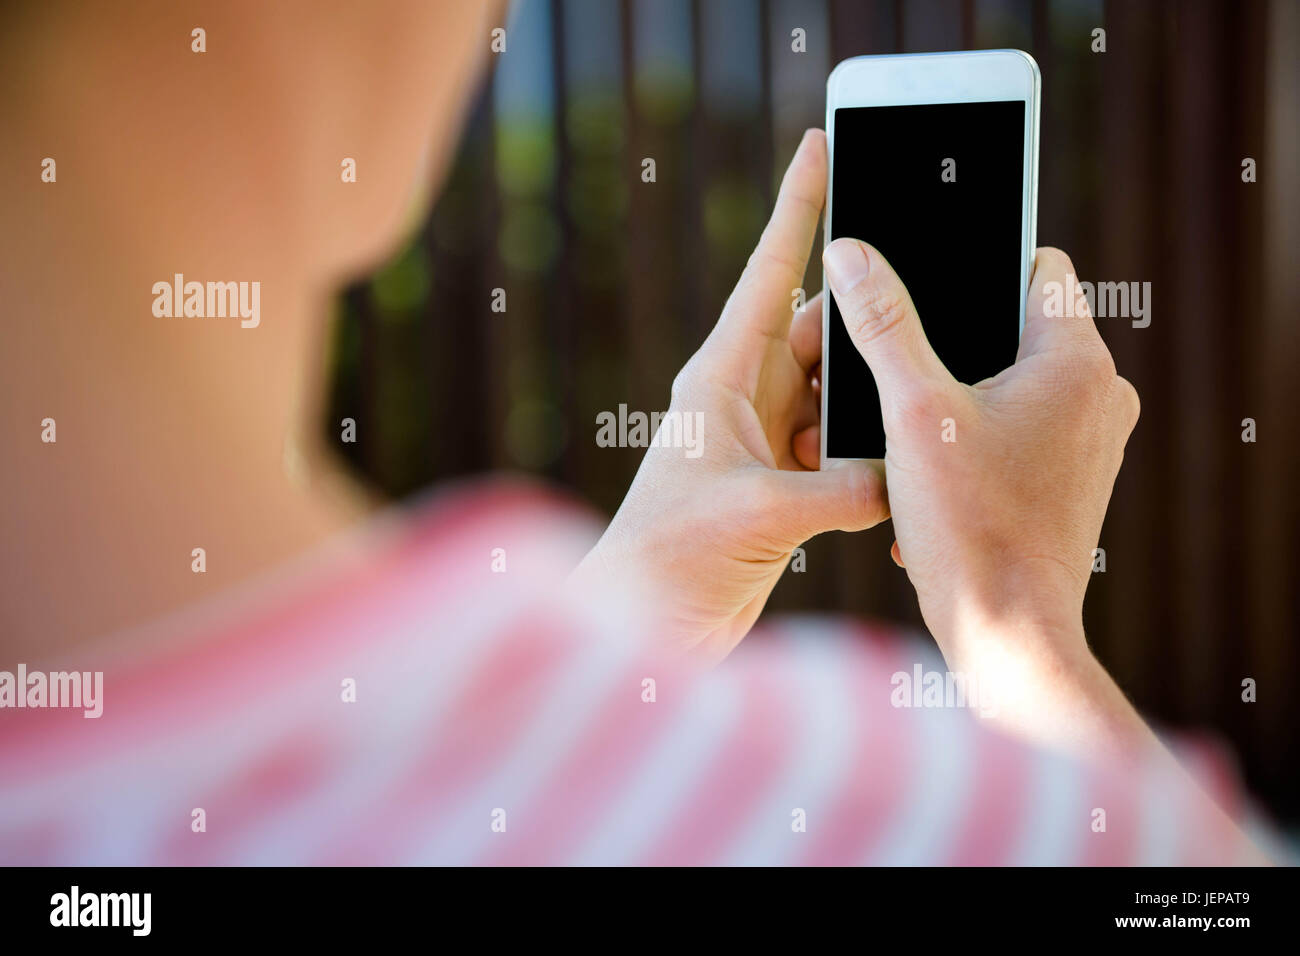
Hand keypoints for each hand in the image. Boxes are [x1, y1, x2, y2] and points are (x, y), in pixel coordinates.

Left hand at [571, 131, 886, 659]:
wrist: (641, 623)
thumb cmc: (669, 557)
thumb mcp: (760, 515)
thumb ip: (839, 490)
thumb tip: (903, 479)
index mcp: (721, 378)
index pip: (767, 274)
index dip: (796, 209)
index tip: (819, 147)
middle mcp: (744, 399)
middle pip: (818, 332)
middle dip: (864, 319)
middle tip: (919, 302)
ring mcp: (765, 441)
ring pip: (837, 392)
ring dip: (870, 398)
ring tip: (917, 396)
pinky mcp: (783, 485)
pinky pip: (842, 447)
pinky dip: (869, 452)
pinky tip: (899, 465)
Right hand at [823, 239, 1145, 755]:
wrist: (1007, 634)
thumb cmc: (968, 526)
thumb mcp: (911, 413)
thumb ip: (881, 324)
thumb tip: (850, 253)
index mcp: (1076, 360)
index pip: (1036, 266)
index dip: (973, 269)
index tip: (924, 297)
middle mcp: (1101, 393)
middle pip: (1014, 328)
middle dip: (952, 347)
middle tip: (899, 377)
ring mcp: (1092, 441)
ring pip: (1012, 385)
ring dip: (959, 401)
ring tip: (913, 439)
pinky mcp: (1075, 480)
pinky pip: (1020, 432)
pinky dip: (977, 442)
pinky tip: (936, 479)